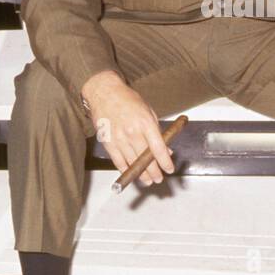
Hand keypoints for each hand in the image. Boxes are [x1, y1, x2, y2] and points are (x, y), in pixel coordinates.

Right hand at [81, 71, 174, 186]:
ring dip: (141, 175)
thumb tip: (166, 149)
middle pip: (145, 159)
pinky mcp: (108, 143)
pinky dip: (126, 170)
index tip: (169, 169)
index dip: (165, 162)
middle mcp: (132, 132)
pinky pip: (118, 162)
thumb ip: (157, 132)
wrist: (105, 93)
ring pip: (132, 163)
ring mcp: (119, 139)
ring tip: (148, 180)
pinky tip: (132, 174)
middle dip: (154, 172)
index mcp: (145, 123)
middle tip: (159, 178)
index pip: (158, 148)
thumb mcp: (149, 112)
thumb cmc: (128, 100)